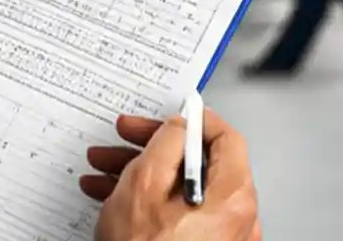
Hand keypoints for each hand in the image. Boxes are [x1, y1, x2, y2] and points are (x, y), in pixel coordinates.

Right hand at [83, 112, 260, 240]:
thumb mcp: (144, 184)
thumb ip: (167, 143)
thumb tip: (180, 125)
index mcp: (234, 198)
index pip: (227, 138)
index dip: (195, 119)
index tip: (170, 113)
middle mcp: (237, 220)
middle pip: (200, 164)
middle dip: (154, 147)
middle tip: (125, 136)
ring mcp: (222, 240)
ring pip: (183, 190)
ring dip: (142, 172)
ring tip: (105, 167)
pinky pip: (181, 215)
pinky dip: (150, 201)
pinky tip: (113, 195)